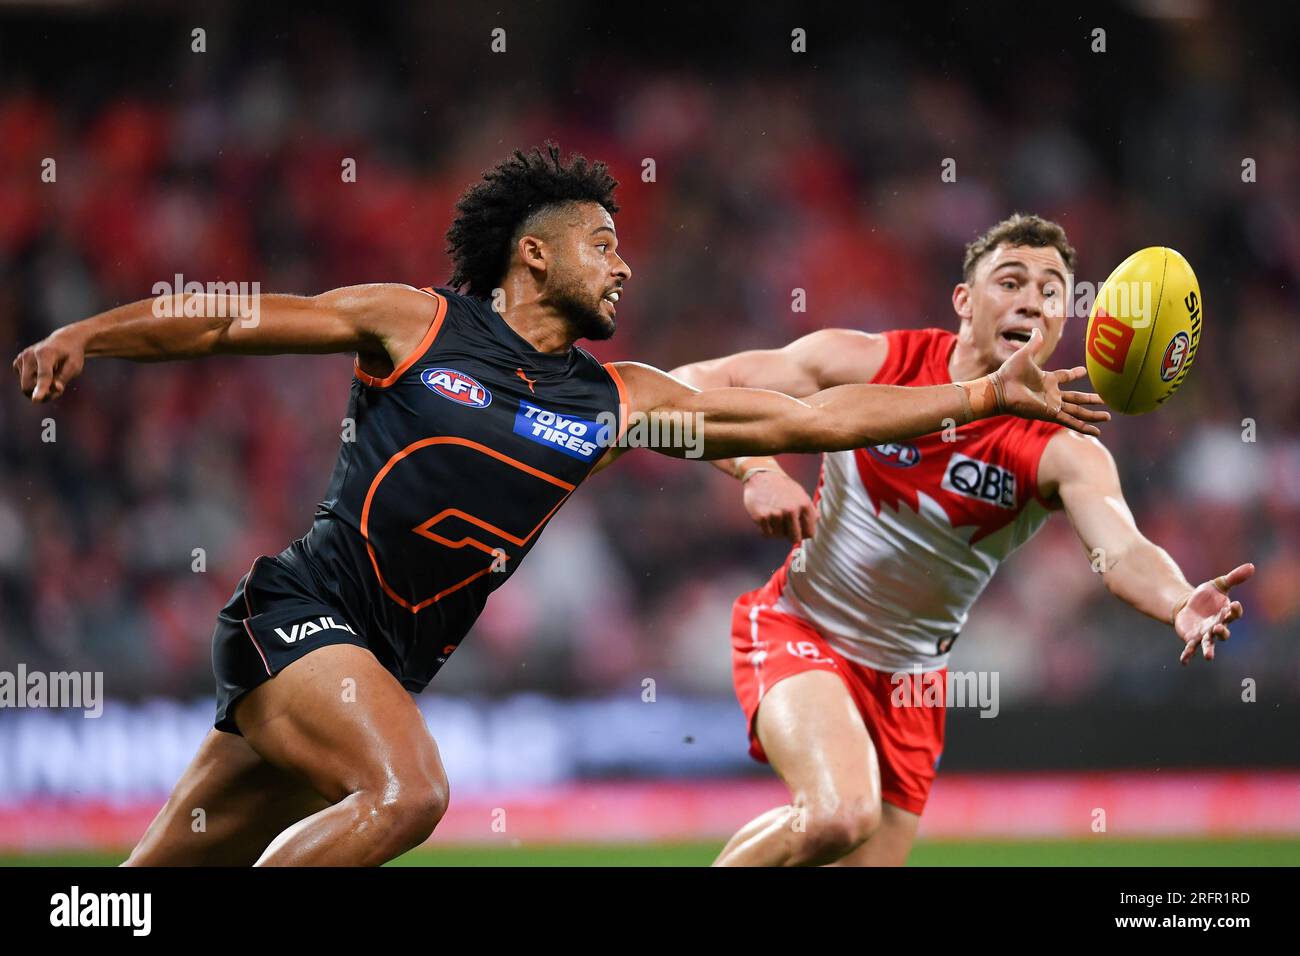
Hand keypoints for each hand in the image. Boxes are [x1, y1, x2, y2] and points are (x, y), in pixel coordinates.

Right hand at [13, 328, 86, 401]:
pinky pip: (25, 383)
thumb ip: (64, 377)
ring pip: (26, 387)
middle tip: (59, 388)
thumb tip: (56, 389)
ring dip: (41, 389)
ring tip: (54, 378)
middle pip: (29, 386)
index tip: (36, 400)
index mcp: (45, 354)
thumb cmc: (71, 355)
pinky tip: (45, 373)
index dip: (41, 388)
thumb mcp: (75, 365)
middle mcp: (29, 355)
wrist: (63, 341)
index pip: (43, 375)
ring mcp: (21, 359)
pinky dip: (35, 383)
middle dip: (43, 393)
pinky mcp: (17, 363)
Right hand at [743, 470, 816, 542]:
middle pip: (795, 538)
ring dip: (776, 531)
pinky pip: (766, 534)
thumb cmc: (782, 487)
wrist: (761, 476)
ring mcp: (775, 514)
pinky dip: (765, 530)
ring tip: (773, 517)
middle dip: (790, 535)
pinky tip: (765, 518)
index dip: (803, 534)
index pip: (809, 533)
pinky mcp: (762, 517)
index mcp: (803, 505)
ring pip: (779, 536)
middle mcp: (791, 510)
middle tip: (784, 526)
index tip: (798, 531)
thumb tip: (817, 522)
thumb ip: (810, 509)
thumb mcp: (800, 494)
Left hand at [992, 328, 1110, 435]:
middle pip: (1076, 398)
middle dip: (1090, 399)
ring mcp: (1052, 405)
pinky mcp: (1051, 414)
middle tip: (1104, 399)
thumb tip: (1036, 329)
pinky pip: (1071, 421)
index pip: (1064, 376)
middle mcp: (1051, 394)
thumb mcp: (1025, 354)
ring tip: (1107, 416)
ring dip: (1093, 415)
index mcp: (1046, 380)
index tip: (1084, 371)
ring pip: (1078, 411)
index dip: (1074, 373)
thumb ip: (1034, 343)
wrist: (1001, 389)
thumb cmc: (1009, 373)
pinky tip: (1096, 432)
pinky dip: (1084, 427)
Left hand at [1175, 563, 1253, 663]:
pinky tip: (1183, 661)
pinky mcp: (1192, 638)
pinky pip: (1190, 648)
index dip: (1234, 610)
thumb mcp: (1218, 584)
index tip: (1234, 605)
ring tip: (1209, 656)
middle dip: (1222, 631)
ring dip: (1209, 649)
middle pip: (1223, 631)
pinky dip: (1188, 654)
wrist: (1188, 606)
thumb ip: (1234, 577)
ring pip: (1209, 643)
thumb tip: (1252, 566)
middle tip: (1219, 628)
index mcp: (1225, 614)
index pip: (1233, 614)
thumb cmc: (1206, 596)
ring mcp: (1205, 634)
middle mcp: (1217, 626)